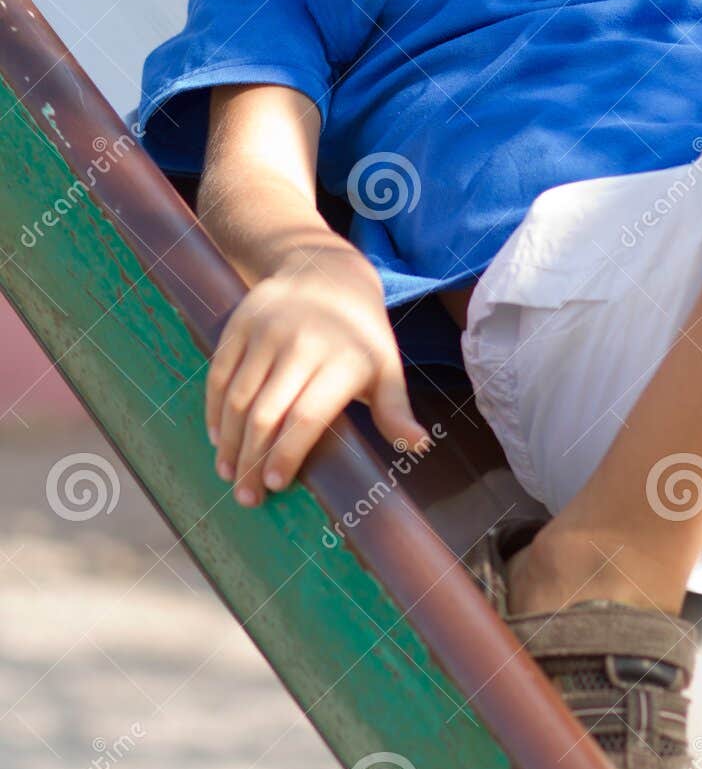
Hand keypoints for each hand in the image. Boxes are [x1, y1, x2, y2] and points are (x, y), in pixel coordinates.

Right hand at [205, 247, 429, 506]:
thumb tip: (419, 446)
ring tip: (229, 475)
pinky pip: (220, 374)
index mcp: (342, 359)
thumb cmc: (360, 333)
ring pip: (239, 398)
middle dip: (254, 460)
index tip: (276, 485)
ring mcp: (266, 331)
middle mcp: (302, 344)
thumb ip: (395, 410)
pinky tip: (218, 438)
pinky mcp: (240, 323)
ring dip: (230, 442)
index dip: (288, 452)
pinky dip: (214, 410)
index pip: (308, 416)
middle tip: (247, 497)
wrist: (325, 270)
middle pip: (267, 413)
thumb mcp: (385, 366)